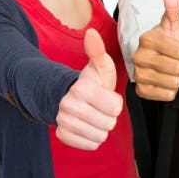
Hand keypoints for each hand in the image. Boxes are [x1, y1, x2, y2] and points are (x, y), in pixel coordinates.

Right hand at [56, 28, 122, 149]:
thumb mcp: (100, 66)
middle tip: (100, 107)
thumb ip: (98, 51)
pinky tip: (88, 126)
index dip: (116, 104)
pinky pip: (90, 145)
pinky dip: (92, 138)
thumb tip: (91, 32)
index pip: (115, 108)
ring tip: (95, 116)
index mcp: (81, 89)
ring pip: (100, 137)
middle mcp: (68, 106)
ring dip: (101, 128)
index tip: (108, 97)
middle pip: (109, 124)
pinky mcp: (63, 135)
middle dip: (109, 117)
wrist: (70, 97)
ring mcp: (63, 122)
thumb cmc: (92, 82)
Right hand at [132, 0, 178, 100]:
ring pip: (172, 82)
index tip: (174, 47)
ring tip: (168, 70)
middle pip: (177, 67)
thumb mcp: (173, 22)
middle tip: (172, 59)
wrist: (157, 58)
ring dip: (176, 77)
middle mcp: (138, 56)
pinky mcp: (140, 90)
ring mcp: (138, 74)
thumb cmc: (167, 39)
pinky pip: (165, 95)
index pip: (178, 50)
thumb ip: (172, 4)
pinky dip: (169, 90)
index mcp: (147, 38)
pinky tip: (164, 81)